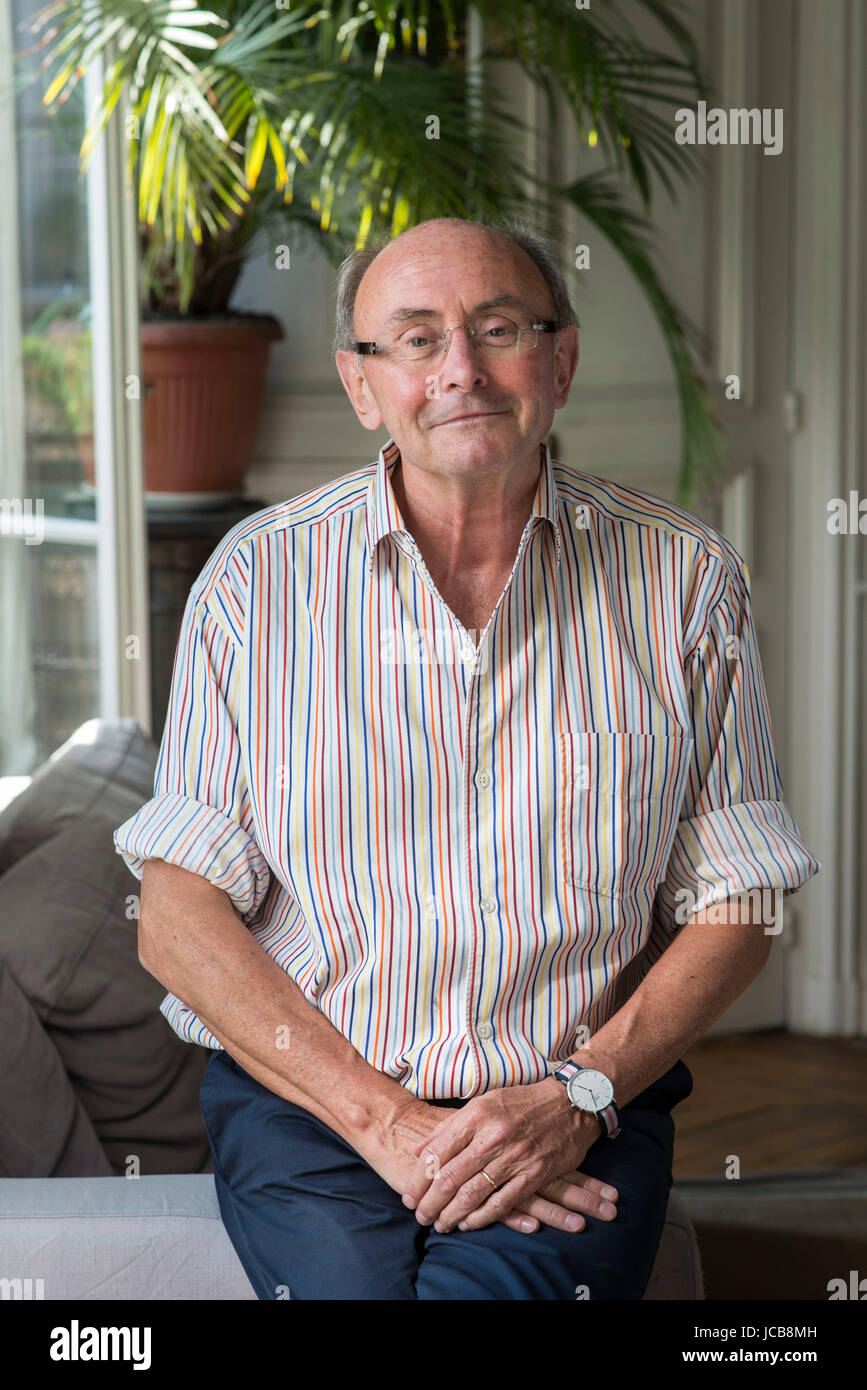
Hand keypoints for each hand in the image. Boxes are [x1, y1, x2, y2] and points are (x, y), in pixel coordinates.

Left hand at [400, 1078, 619, 1232]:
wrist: (570, 1103)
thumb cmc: (521, 1103)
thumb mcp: (483, 1103)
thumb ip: (449, 1128)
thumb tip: (418, 1150)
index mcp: (476, 1115)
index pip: (437, 1153)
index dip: (419, 1179)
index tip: (409, 1195)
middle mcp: (492, 1136)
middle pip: (450, 1178)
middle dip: (430, 1203)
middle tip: (420, 1217)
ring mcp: (514, 1157)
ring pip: (472, 1194)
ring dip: (451, 1215)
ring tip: (440, 1225)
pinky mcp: (534, 1174)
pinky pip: (502, 1203)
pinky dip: (481, 1218)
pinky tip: (468, 1224)